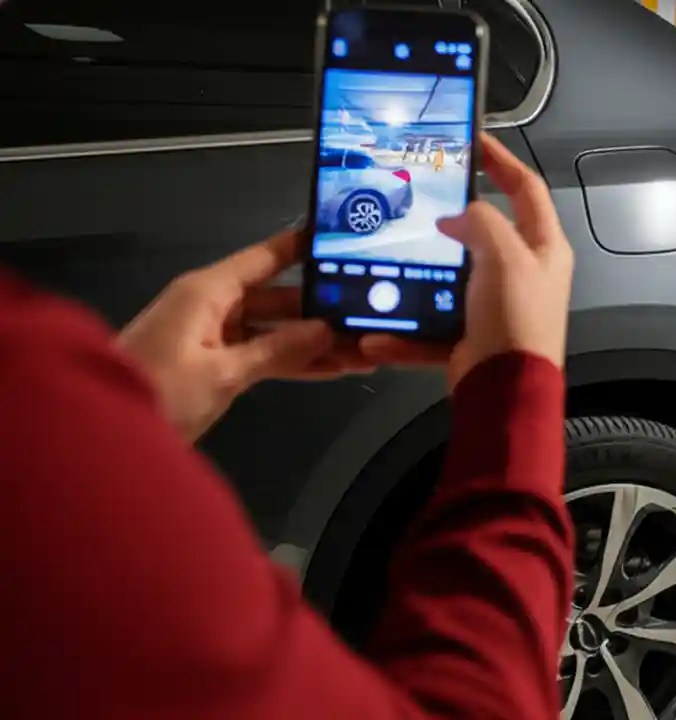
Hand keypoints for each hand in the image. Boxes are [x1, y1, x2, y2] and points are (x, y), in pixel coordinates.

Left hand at [118, 229, 372, 439]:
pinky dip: (290, 361)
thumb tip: (326, 329)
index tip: (342, 239)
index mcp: (208, 292)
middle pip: (276, 297)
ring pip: (273, 330)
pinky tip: (331, 369)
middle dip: (321, 309)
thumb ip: (278, 349)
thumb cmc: (160, 391)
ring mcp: (212, 336)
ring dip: (312, 341)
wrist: (104, 437)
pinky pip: (261, 354)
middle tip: (369, 312)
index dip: (302, 247)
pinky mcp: (212, 365)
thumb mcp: (224, 373)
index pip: (265, 258)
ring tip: (361, 349)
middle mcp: (212, 306)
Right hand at [359, 133, 573, 388]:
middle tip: (418, 201)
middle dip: (450, 219)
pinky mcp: (470, 338)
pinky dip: (404, 334)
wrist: (504, 392)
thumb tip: (458, 218)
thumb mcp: (504, 255)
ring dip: (417, 278)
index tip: (473, 141)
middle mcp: (524, 275)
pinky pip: (430, 328)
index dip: (502, 161)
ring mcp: (495, 307)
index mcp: (544, 248)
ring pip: (450, 280)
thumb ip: (481, 222)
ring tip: (387, 262)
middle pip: (485, 233)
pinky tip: (379, 334)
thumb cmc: (515, 320)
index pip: (527, 189)